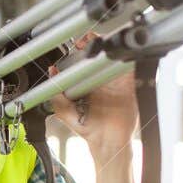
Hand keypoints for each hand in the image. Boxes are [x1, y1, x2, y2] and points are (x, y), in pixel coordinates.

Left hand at [48, 32, 137, 157]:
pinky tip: (118, 54)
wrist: (106, 143)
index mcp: (88, 85)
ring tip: (100, 42)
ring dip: (109, 48)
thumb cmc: (89, 130)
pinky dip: (127, 60)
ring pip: (115, 59)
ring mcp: (116, 84)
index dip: (82, 49)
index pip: (85, 62)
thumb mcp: (66, 113)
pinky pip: (131, 70)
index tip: (77, 42)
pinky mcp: (129, 88)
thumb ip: (56, 97)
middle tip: (87, 38)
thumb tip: (51, 74)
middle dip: (94, 44)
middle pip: (101, 56)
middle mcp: (102, 82)